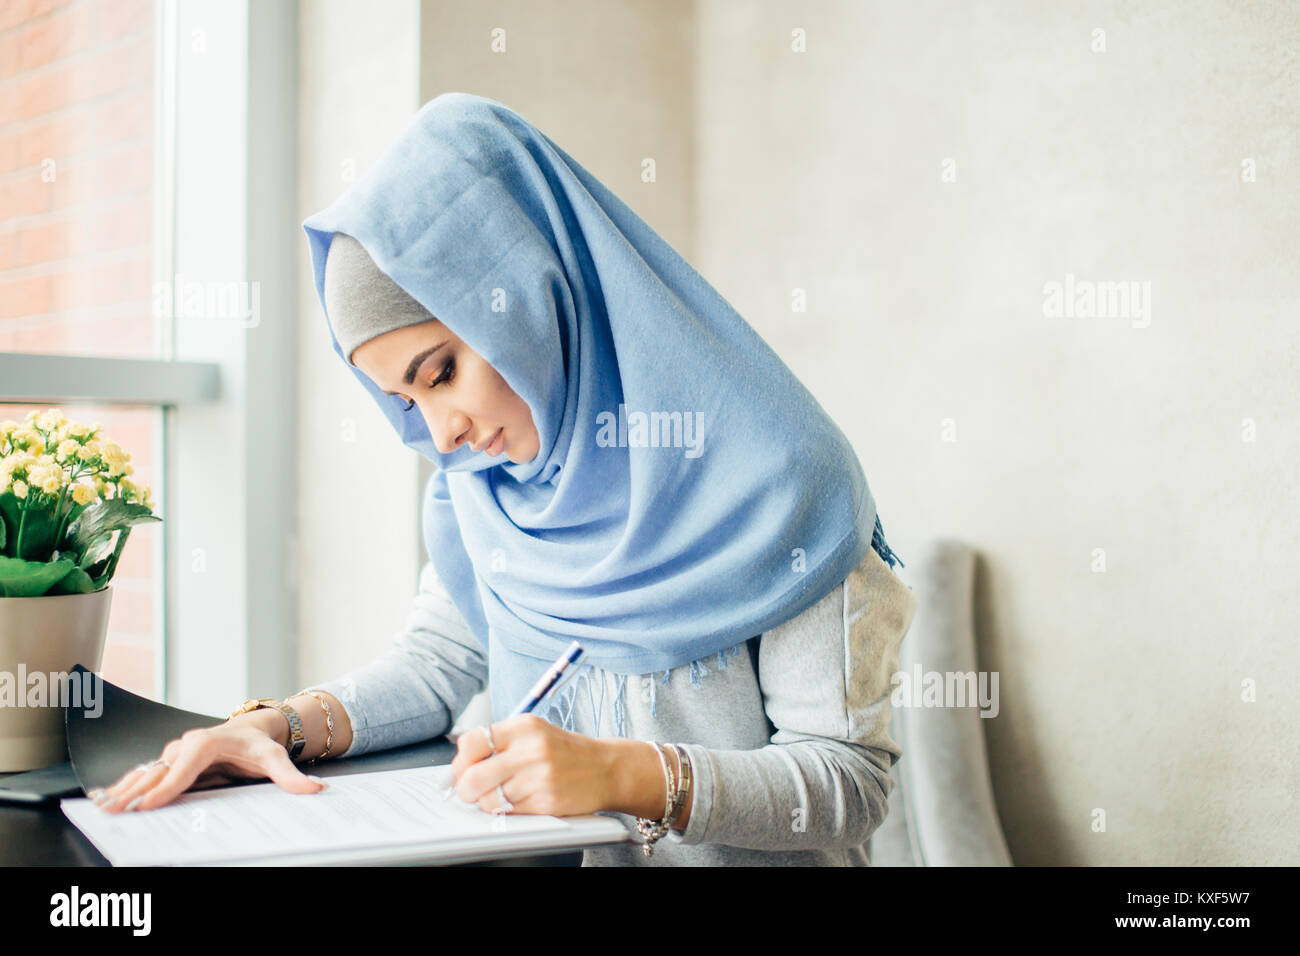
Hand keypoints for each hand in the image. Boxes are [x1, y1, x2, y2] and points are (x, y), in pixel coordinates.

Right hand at [88, 714, 326, 812]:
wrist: (253, 730)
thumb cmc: (261, 745)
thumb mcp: (276, 759)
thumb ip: (291, 777)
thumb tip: (314, 789)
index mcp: (207, 743)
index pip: (184, 768)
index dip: (167, 787)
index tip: (150, 804)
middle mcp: (186, 746)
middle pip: (158, 772)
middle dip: (135, 791)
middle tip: (115, 811)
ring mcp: (175, 754)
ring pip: (146, 774)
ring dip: (124, 790)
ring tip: (103, 807)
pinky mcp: (170, 764)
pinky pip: (146, 776)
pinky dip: (127, 786)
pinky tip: (108, 797)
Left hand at [449, 714, 614, 816]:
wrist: (606, 768)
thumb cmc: (565, 752)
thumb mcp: (534, 732)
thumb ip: (499, 742)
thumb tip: (461, 766)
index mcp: (524, 726)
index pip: (471, 742)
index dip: (461, 760)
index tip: (463, 768)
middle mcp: (531, 749)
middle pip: (472, 777)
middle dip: (464, 789)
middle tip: (470, 790)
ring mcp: (539, 777)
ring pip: (487, 800)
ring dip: (487, 802)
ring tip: (500, 795)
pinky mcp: (546, 802)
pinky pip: (508, 813)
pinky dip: (507, 810)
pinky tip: (519, 800)